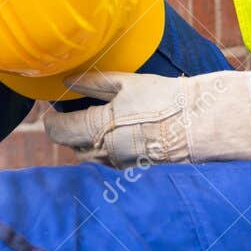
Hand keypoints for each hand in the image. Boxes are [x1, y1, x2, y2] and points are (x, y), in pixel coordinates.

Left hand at [41, 70, 250, 166]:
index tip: (53, 111)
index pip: (58, 131)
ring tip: (100, 121)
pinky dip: (106, 149)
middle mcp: (104, 152)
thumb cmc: (162, 99)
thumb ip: (93, 83)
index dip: (51, 120)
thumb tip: (68, 81)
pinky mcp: (134, 169)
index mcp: (97, 129)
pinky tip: (120, 133)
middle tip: (76, 112)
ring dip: (88, 141)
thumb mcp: (125, 84)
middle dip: (71, 131)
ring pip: (91, 156)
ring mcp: (119, 164)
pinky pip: (110, 161)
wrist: (198, 123)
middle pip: (73, 146)